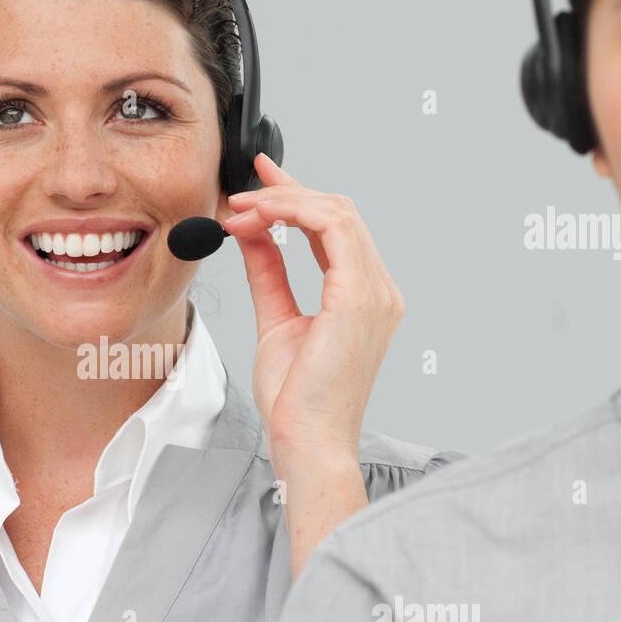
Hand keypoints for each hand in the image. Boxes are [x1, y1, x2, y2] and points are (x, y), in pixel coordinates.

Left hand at [222, 153, 404, 464]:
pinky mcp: (359, 297)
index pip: (335, 229)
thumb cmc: (297, 401)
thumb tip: (252, 233)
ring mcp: (375, 293)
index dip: (298, 196)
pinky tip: (260, 215)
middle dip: (288, 191)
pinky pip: (333, 228)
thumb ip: (269, 273)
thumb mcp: (276, 320)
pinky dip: (294, 213)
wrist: (307, 442)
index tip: (262, 180)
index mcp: (363, 299)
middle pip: (338, 212)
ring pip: (337, 212)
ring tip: (242, 206)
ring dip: (284, 200)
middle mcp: (378, 291)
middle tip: (243, 187)